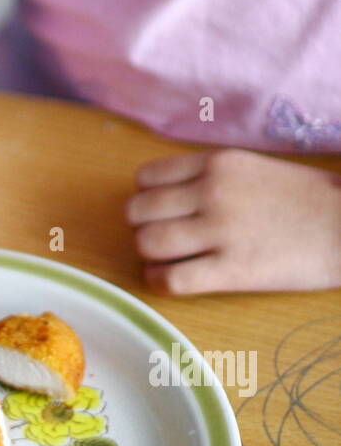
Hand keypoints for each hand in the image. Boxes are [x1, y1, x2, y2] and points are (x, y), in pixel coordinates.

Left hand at [124, 148, 340, 294]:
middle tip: (161, 236)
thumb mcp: (252, 168)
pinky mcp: (232, 270)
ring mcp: (220, 232)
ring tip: (165, 259)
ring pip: (147, 243)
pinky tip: (168, 279)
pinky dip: (159, 281)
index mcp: (216, 164)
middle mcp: (211, 193)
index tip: (160, 210)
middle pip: (138, 211)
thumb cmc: (306, 199)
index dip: (146, 198)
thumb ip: (210, 177)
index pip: (146, 178)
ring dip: (149, 254)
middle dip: (142, 226)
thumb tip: (168, 195)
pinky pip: (170, 278)